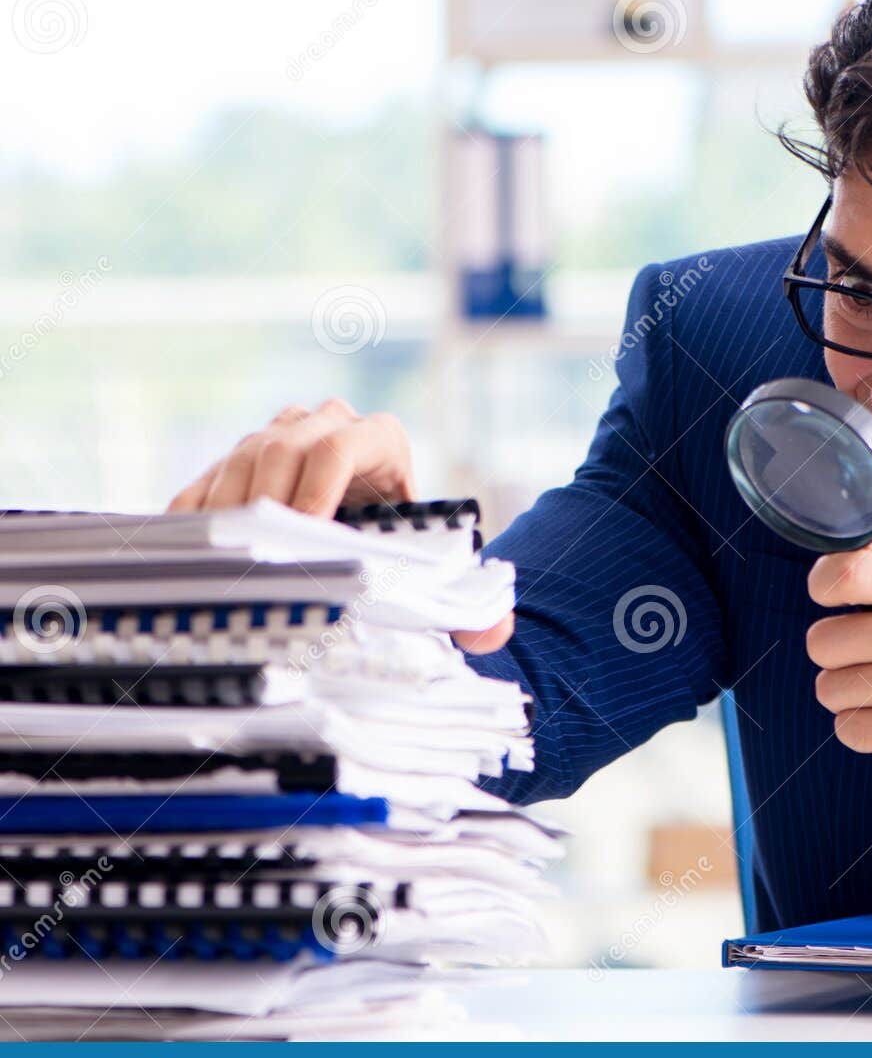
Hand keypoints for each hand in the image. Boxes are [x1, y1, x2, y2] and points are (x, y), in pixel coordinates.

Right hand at [167, 398, 511, 653]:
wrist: (374, 528)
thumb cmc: (406, 548)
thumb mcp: (438, 568)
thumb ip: (471, 606)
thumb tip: (494, 634)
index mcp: (382, 438)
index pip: (343, 446)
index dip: (320, 487)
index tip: (305, 533)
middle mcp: (328, 422)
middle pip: (284, 446)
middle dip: (268, 500)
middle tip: (255, 554)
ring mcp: (279, 433)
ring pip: (242, 456)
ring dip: (228, 506)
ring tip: (221, 557)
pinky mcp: (239, 459)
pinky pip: (209, 476)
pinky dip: (195, 511)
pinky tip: (189, 549)